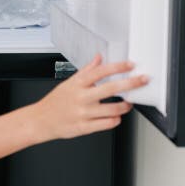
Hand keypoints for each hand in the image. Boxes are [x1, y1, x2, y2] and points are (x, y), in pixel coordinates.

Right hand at [33, 54, 147, 140]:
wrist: (41, 120)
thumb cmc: (56, 101)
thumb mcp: (69, 83)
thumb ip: (86, 71)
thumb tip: (99, 58)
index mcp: (77, 84)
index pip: (100, 72)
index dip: (117, 67)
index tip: (131, 65)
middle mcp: (81, 97)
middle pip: (110, 88)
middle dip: (131, 83)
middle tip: (142, 80)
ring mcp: (83, 113)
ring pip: (112, 109)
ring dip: (125, 106)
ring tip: (128, 103)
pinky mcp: (84, 127)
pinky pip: (107, 124)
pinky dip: (115, 120)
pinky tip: (116, 116)